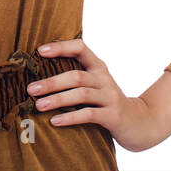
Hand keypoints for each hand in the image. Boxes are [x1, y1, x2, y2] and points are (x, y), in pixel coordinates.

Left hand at [30, 39, 167, 152]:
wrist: (140, 123)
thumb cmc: (107, 103)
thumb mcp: (95, 87)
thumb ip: (75, 80)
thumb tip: (37, 79)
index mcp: (98, 68)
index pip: (80, 48)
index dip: (61, 47)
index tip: (39, 51)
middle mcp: (104, 79)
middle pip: (76, 75)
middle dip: (51, 82)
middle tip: (30, 89)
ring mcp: (110, 97)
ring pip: (81, 94)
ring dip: (57, 99)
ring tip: (39, 105)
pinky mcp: (113, 116)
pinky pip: (89, 114)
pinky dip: (70, 117)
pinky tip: (55, 121)